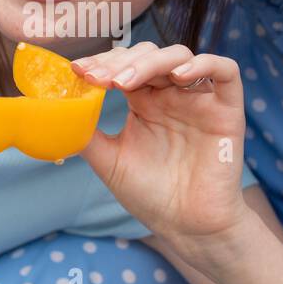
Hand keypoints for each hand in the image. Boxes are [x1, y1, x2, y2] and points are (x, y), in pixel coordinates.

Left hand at [71, 42, 249, 255]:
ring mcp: (199, 99)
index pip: (123, 65)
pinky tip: (178, 77)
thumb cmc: (151, 195)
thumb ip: (87, 134)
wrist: (188, 227)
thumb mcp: (110, 162)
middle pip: (148, 55)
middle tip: (96, 78)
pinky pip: (226, 71)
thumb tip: (55, 111)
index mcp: (145, 101)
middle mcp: (172, 94)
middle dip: (119, 62)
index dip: (101, 63)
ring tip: (124, 82)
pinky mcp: (227, 109)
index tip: (77, 71)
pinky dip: (204, 64)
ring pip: (180, 56)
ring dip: (150, 62)